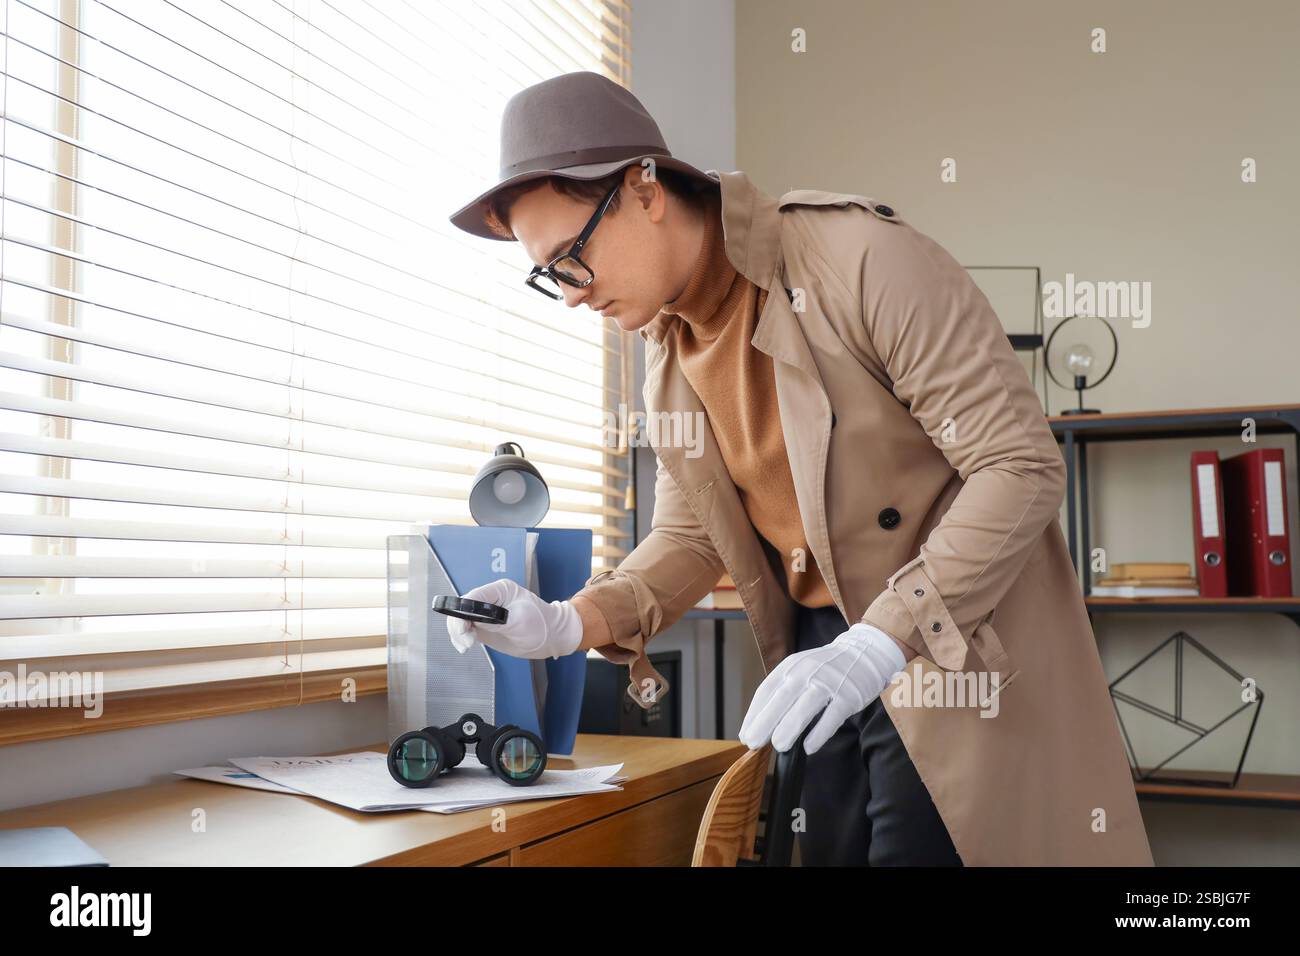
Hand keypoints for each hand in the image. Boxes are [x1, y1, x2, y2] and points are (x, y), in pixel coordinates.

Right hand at [444, 579, 582, 659]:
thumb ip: (494, 620)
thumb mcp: (519, 622)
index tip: (464, 630)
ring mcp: (485, 613)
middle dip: (459, 625)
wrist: (551, 637)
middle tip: (466, 642)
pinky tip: (465, 646)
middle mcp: (490, 599)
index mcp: (499, 590)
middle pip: (462, 608)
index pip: (472, 597)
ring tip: (466, 646)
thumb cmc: (541, 625)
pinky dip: (462, 637)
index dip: (462, 613)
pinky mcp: (484, 626)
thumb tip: (470, 621)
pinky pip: (466, 629)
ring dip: (458, 633)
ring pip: (460, 619)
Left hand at [738, 622, 906, 754]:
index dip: (754, 714)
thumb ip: (783, 691)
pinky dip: (819, 733)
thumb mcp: (800, 669)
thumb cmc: (826, 667)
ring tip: (778, 746)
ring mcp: (828, 683)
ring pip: (805, 707)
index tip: (745, 735)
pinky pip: (832, 716)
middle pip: (781, 699)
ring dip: (789, 727)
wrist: (865, 652)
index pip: (766, 691)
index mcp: (790, 667)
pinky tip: (809, 747)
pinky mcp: (848, 696)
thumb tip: (761, 723)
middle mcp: (807, 672)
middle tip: (753, 743)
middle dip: (764, 722)